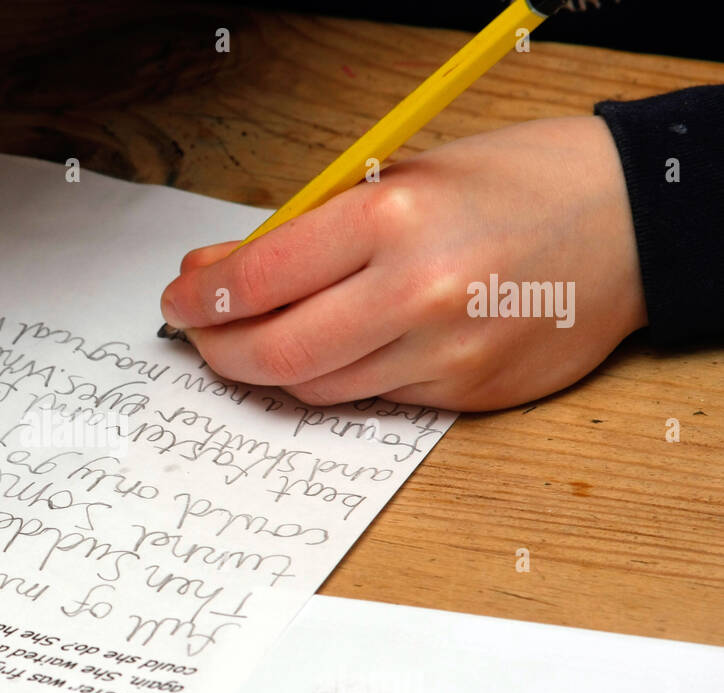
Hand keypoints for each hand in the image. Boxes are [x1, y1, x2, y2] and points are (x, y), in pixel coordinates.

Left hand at [159, 116, 647, 410]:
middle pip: (275, 354)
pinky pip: (372, 399)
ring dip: (273, 369)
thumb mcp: (399, 176)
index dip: (200, 297)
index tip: (179, 299)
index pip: (258, 279)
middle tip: (201, 336)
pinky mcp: (467, 395)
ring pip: (317, 389)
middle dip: (219, 351)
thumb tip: (222, 273)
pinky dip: (339, 378)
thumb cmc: (514, 182)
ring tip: (259, 340)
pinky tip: (336, 349)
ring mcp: (446, 355)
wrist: (631, 220)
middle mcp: (418, 293)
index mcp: (393, 217)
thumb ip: (310, 231)